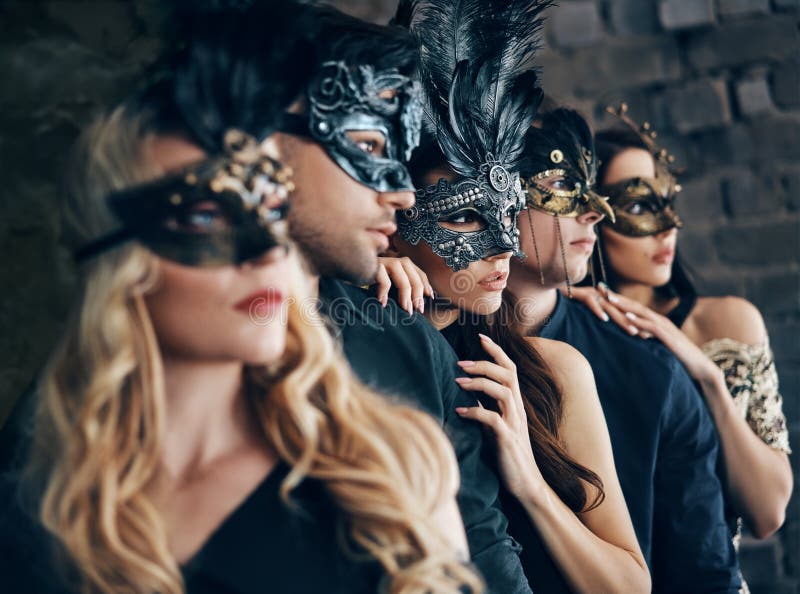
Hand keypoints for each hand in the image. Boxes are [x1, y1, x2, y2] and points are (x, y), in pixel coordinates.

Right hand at [375, 256, 433, 313]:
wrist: (351, 272)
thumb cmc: (373, 283)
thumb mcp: (391, 286)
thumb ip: (403, 289)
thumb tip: (419, 302)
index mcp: (403, 264)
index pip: (420, 274)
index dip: (426, 286)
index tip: (429, 298)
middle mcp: (396, 260)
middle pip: (413, 276)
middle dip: (417, 294)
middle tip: (417, 310)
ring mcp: (384, 261)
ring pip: (401, 276)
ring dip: (405, 294)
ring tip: (405, 308)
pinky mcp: (373, 265)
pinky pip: (383, 279)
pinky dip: (384, 292)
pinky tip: (383, 303)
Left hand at [455, 334, 544, 500]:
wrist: (526, 485)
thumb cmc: (508, 455)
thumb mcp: (496, 427)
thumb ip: (487, 409)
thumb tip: (470, 394)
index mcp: (515, 404)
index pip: (509, 369)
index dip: (496, 351)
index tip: (480, 337)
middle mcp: (518, 409)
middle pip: (507, 374)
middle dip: (484, 363)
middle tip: (460, 362)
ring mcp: (514, 423)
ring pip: (502, 391)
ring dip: (479, 383)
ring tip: (458, 382)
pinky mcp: (508, 439)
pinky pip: (492, 419)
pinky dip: (474, 412)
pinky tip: (460, 411)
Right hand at [563, 284, 640, 336]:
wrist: (547, 293)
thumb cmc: (563, 308)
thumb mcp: (583, 319)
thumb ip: (594, 325)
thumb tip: (603, 339)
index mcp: (602, 301)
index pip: (622, 313)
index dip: (634, 324)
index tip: (646, 336)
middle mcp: (598, 296)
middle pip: (620, 310)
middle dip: (633, 323)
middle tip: (646, 336)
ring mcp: (588, 293)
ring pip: (609, 307)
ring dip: (621, 319)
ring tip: (632, 331)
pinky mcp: (577, 293)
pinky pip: (589, 301)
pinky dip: (597, 310)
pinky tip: (605, 320)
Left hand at [602, 290, 721, 382]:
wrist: (700, 367)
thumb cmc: (677, 358)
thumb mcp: (657, 346)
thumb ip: (646, 338)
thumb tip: (632, 336)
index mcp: (655, 322)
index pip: (633, 308)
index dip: (618, 300)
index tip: (601, 294)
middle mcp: (659, 320)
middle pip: (634, 306)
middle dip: (617, 297)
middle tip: (600, 289)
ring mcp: (664, 327)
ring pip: (641, 312)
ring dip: (625, 305)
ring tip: (609, 299)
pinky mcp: (668, 337)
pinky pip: (651, 327)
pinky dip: (639, 321)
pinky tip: (627, 317)